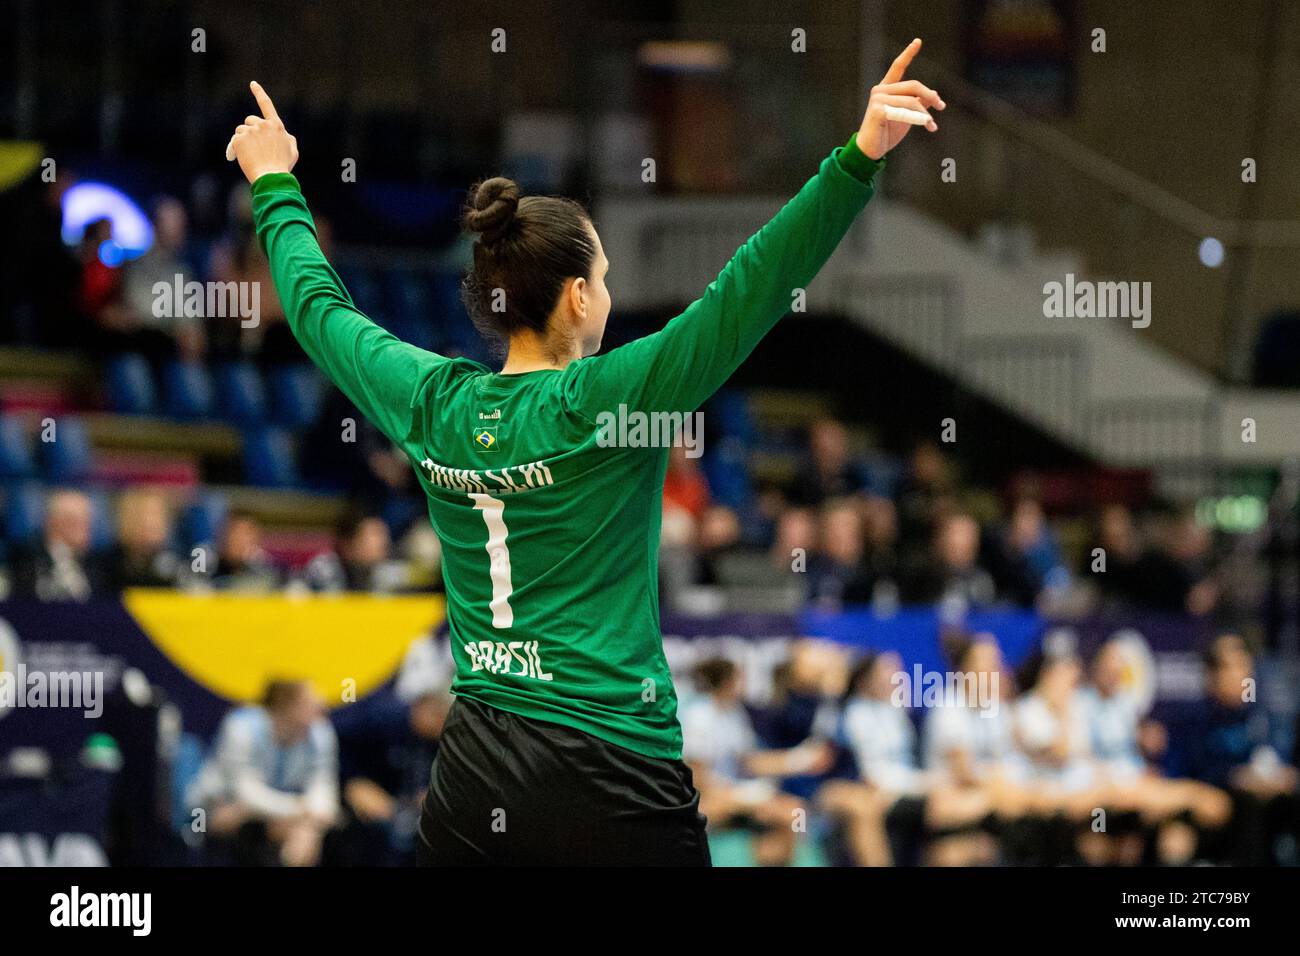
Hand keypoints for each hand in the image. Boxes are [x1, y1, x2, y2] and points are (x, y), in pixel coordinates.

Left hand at [226, 81, 298, 183]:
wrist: (271, 177)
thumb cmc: (283, 167)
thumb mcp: (293, 151)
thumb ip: (287, 138)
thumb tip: (283, 133)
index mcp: (276, 126)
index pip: (266, 105)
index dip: (259, 93)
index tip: (253, 84)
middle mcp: (262, 125)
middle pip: (250, 120)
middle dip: (250, 129)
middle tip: (253, 145)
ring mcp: (250, 132)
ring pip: (241, 131)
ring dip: (243, 140)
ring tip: (250, 155)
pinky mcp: (239, 140)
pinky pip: (234, 141)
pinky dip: (235, 149)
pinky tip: (241, 158)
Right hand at [857, 38, 943, 159]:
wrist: (871, 150)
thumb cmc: (887, 133)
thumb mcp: (907, 115)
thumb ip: (918, 103)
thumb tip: (934, 94)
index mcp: (886, 89)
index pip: (898, 67)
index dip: (908, 54)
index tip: (918, 41)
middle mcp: (880, 90)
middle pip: (913, 85)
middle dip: (930, 96)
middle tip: (941, 106)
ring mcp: (878, 99)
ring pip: (912, 101)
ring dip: (925, 114)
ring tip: (932, 125)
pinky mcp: (878, 110)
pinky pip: (905, 112)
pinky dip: (917, 119)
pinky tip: (926, 124)